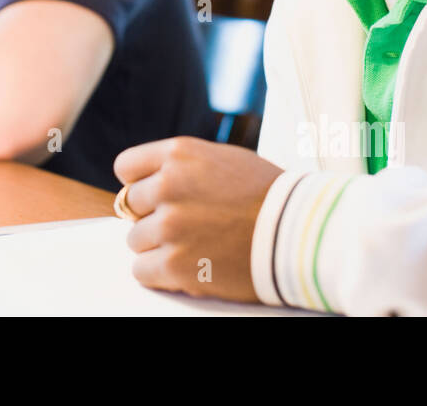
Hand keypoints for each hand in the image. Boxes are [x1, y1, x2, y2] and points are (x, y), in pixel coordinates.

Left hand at [114, 136, 282, 301]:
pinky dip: (160, 273)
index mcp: (179, 154)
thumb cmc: (268, 196)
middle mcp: (167, 185)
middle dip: (152, 216)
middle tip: (185, 224)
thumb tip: (148, 183)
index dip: (139, 184)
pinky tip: (188, 266)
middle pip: (129, 206)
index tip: (154, 197)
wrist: (300, 233)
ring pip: (135, 240)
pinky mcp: (174, 264)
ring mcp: (169, 226)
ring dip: (158, 246)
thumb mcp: (222, 160)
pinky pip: (141, 271)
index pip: (125, 168)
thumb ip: (183, 167)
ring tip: (194, 246)